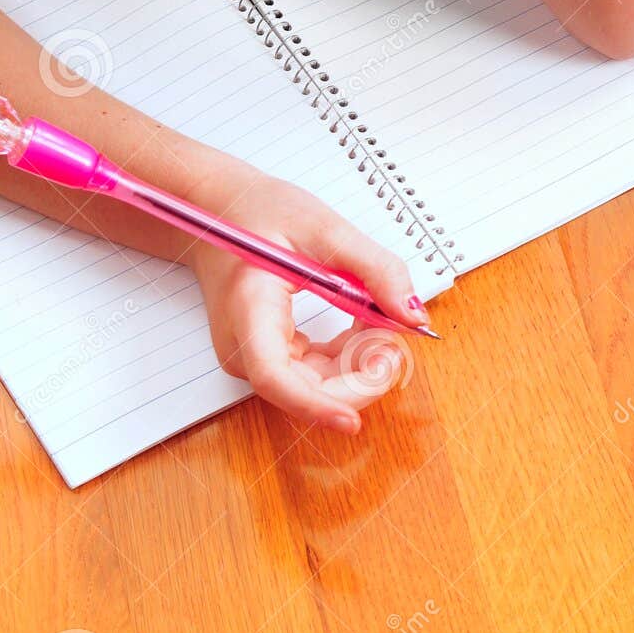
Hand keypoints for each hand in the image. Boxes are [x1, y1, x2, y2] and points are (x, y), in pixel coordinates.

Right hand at [186, 167, 428, 433]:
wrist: (220, 211)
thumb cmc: (257, 213)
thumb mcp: (326, 229)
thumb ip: (376, 270)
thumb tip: (414, 317)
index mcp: (248, 310)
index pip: (274, 377)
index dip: (314, 406)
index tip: (352, 421)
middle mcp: (245, 346)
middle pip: (305, 390)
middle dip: (359, 376)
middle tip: (395, 339)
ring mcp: (255, 356)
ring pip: (318, 386)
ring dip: (359, 365)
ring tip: (382, 321)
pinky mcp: (271, 355)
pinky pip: (318, 372)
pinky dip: (349, 356)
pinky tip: (365, 326)